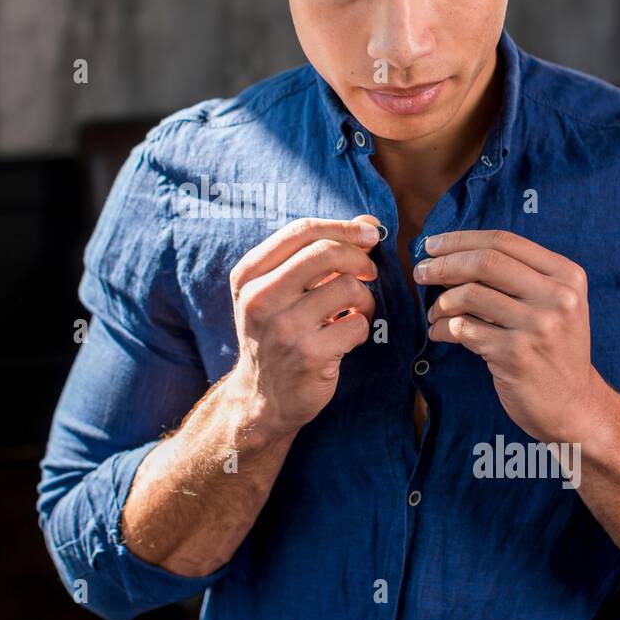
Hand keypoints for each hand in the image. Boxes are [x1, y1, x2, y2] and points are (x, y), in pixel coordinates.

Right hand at [224, 214, 380, 436]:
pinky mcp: (309, 356)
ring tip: (356, 311)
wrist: (262, 397)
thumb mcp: (281, 290)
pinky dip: (362, 328)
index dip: (343, 227)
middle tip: (369, 272)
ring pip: (348, 288)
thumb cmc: (278, 332)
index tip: (370, 234)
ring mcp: (284, 328)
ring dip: (365, 298)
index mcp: (249, 275)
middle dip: (359, 258)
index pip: (301, 231)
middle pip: (325, 252)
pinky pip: (357, 325)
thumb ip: (318, 253)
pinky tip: (348, 336)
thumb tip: (369, 222)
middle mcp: (261, 298)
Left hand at [414, 229, 606, 443]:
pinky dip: (443, 328)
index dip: (460, 239)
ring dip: (441, 302)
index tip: (431, 245)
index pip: (504, 241)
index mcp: (567, 276)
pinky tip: (440, 332)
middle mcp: (558, 297)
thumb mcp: (555, 304)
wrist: (574, 405)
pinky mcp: (515, 355)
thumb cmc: (553, 349)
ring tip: (434, 312)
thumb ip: (519, 276)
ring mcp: (538, 326)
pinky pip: (463, 330)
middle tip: (420, 273)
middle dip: (443, 264)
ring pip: (470, 295)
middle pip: (485, 262)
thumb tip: (453, 252)